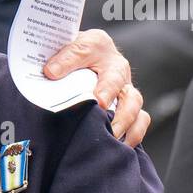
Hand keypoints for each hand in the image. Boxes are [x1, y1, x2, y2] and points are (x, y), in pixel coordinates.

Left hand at [43, 28, 149, 147]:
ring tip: (112, 134)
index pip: (84, 50)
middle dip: (110, 95)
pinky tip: (121, 146)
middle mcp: (115, 66)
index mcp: (95, 45)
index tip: (93, 94)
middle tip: (102, 110)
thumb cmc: (67, 56)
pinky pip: (140, 118)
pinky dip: (134, 133)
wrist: (77, 60)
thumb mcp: (59, 48)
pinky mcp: (129, 105)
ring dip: (125, 119)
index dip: (79, 66)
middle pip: (117, 80)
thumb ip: (58, 59)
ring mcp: (124, 87)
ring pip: (134, 101)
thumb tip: (51, 72)